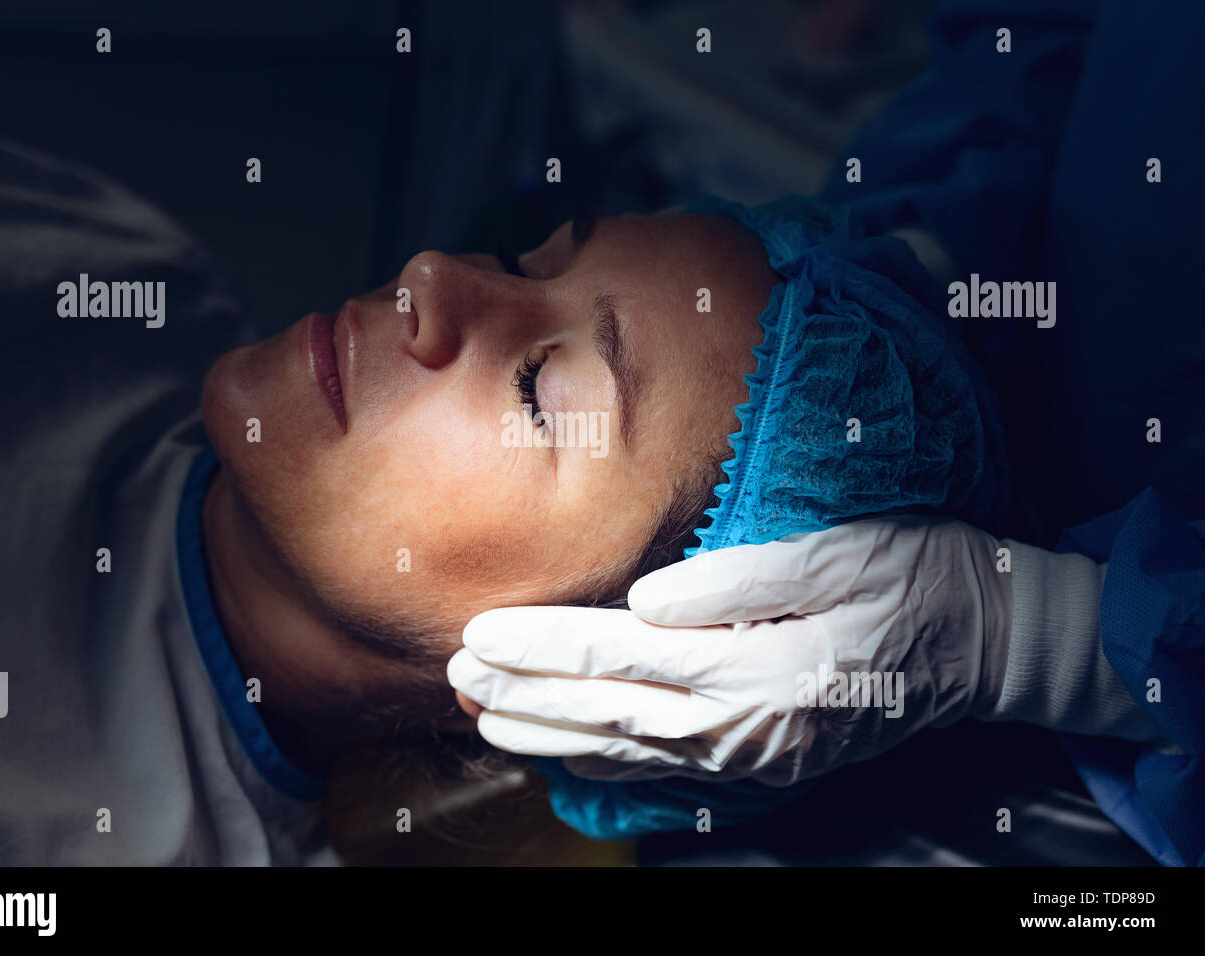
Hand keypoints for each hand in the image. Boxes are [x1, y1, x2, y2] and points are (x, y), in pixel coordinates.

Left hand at [448, 517, 1011, 785]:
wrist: (987, 646)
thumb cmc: (915, 583)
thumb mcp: (839, 556)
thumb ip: (739, 580)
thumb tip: (647, 600)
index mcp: (756, 667)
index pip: (619, 654)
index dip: (543, 647)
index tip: (479, 633)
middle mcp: (743, 725)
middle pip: (607, 709)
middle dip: (524, 694)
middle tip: (456, 674)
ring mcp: (752, 755)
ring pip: (626, 750)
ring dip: (549, 733)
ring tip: (484, 718)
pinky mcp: (763, 762)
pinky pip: (666, 773)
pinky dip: (604, 764)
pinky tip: (566, 754)